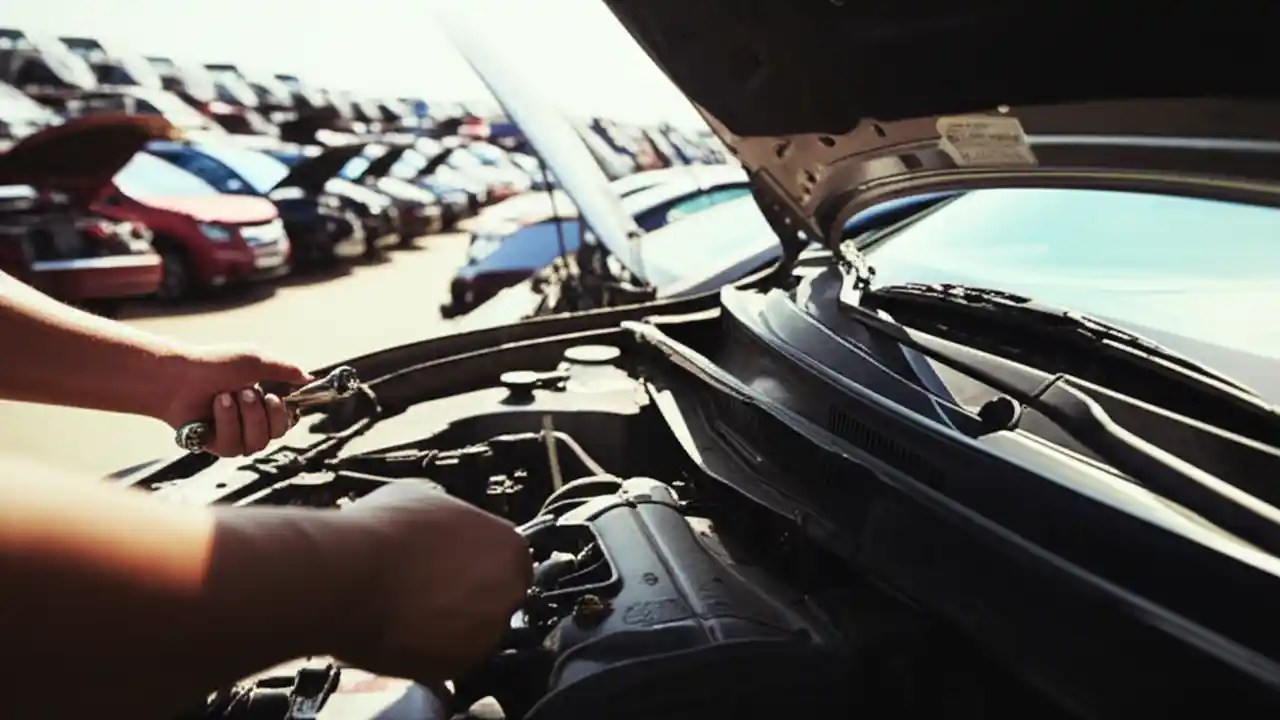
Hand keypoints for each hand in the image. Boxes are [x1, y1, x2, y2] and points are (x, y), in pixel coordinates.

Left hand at [155, 347, 310, 456]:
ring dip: (244, 416)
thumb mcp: (256, 361)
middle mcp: (253, 421)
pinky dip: (226, 422)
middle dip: (264, 412)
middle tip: (249, 392)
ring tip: (225, 396)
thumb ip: (286, 370)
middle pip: (278, 433)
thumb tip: (309, 378)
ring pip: (257, 442)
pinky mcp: (218, 446)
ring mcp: (236, 435)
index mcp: (265, 401)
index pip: (289, 418)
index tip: (276, 396)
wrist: (178, 377)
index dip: (286, 411)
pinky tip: (216, 405)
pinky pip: (234, 446)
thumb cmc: (214, 365)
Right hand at [334, 483, 531, 680]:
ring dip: (452, 624)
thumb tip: (444, 523)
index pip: (508, 560)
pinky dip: (431, 649)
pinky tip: (404, 629)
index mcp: (510, 547)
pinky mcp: (456, 667)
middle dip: (470, 594)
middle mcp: (508, 592)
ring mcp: (486, 633)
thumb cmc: (383, 533)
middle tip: (433, 588)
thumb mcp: (428, 499)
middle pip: (497, 597)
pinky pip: (450, 658)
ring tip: (413, 608)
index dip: (479, 563)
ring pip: (475, 631)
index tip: (456, 566)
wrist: (348, 578)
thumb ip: (453, 518)